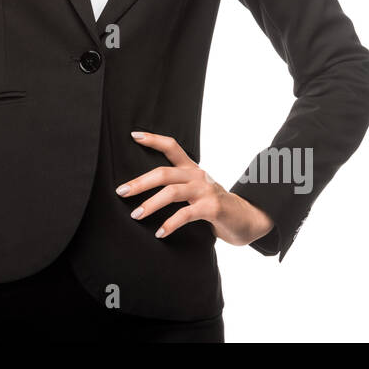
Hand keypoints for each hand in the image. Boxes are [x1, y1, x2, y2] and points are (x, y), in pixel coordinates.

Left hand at [116, 131, 275, 245]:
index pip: (172, 147)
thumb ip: (177, 187)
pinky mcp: (212, 207)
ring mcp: (205, 191)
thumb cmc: (214, 206)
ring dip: (150, 204)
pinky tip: (160, 233)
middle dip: (140, 182)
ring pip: (171, 192)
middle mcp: (197, 176)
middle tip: (121, 192)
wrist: (247, 219)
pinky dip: (170, 224)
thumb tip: (142, 191)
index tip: (134, 135)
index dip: (153, 139)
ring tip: (136, 215)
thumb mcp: (196, 191)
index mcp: (192, 169)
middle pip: (164, 173)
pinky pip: (185, 214)